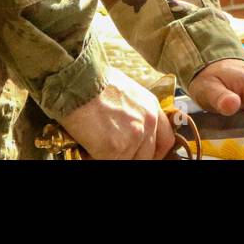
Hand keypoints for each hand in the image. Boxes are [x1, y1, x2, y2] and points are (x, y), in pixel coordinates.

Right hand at [57, 66, 174, 159]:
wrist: (77, 81)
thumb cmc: (95, 82)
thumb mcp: (127, 91)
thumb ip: (135, 111)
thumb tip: (128, 128)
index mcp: (151, 107)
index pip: (166, 140)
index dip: (154, 152)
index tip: (144, 156)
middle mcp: (148, 122)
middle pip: (148, 155)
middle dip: (131, 156)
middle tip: (115, 152)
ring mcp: (134, 136)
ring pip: (128, 160)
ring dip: (113, 157)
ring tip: (97, 143)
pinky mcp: (115, 148)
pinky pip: (109, 162)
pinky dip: (96, 157)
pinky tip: (88, 146)